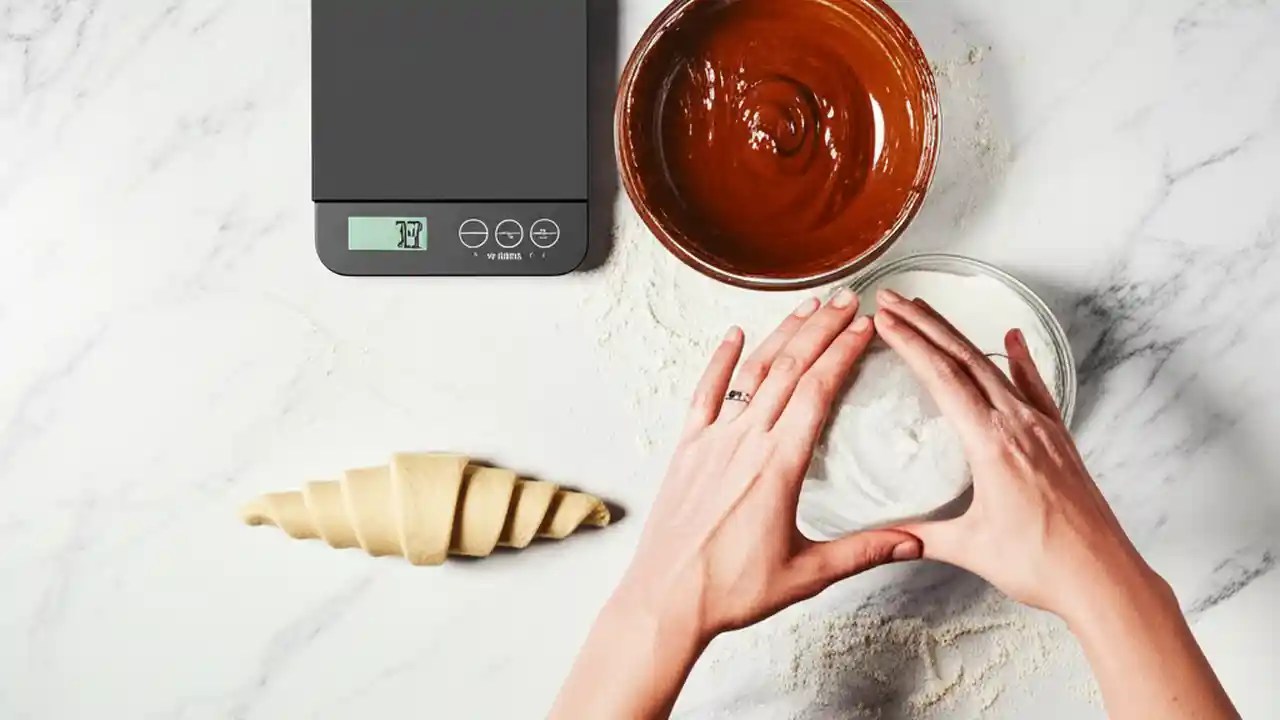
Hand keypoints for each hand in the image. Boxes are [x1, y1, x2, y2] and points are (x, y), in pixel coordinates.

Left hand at [615, 290, 920, 639]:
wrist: (666, 599)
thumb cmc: (730, 590)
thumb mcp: (806, 574)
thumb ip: (863, 552)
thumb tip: (915, 542)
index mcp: (778, 466)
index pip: (818, 392)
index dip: (844, 353)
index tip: (865, 327)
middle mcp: (745, 443)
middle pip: (789, 370)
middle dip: (821, 329)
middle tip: (848, 300)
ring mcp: (712, 441)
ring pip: (752, 374)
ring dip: (781, 336)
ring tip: (807, 307)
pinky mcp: (687, 450)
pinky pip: (704, 394)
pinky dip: (720, 361)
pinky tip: (734, 336)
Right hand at [873, 289, 1158, 619]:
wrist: (1104, 579)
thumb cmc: (1043, 564)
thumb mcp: (969, 548)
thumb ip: (918, 536)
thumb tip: (877, 535)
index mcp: (992, 444)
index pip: (943, 379)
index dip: (910, 343)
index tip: (885, 317)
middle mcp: (1018, 425)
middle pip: (964, 359)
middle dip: (925, 324)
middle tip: (894, 298)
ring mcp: (1042, 429)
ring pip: (993, 368)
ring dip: (958, 336)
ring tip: (930, 312)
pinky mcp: (1059, 441)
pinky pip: (1035, 389)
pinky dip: (1020, 361)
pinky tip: (1012, 340)